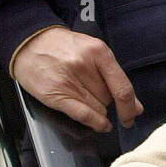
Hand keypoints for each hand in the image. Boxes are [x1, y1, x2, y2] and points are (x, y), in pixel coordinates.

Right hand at [12, 28, 142, 132]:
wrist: (30, 42)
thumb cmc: (64, 47)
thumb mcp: (94, 52)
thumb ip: (115, 77)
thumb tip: (135, 106)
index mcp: (98, 52)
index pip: (122, 87)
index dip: (130, 107)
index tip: (132, 115)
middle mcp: (84, 66)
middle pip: (109, 99)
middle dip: (107, 100)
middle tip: (93, 90)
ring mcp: (69, 81)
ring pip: (98, 108)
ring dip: (98, 109)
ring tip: (84, 95)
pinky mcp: (56, 94)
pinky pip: (83, 115)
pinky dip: (95, 123)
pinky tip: (101, 124)